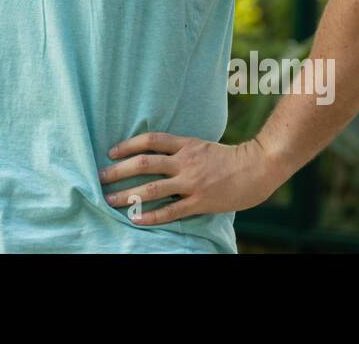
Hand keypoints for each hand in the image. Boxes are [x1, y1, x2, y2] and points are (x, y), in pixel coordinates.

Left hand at [98, 133, 275, 224]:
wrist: (258, 168)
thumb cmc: (230, 158)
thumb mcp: (201, 145)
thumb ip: (180, 150)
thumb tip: (155, 154)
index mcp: (186, 144)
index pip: (151, 140)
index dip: (128, 144)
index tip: (111, 152)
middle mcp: (185, 161)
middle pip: (145, 163)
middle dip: (119, 170)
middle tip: (100, 177)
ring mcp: (192, 182)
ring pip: (153, 188)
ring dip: (128, 194)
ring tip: (110, 200)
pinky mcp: (200, 201)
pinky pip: (171, 211)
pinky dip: (151, 215)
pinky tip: (136, 219)